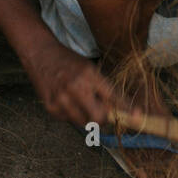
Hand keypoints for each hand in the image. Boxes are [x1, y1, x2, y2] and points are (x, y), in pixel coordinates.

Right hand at [21, 35, 139, 127]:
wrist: (41, 55)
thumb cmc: (68, 61)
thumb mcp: (89, 67)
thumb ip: (101, 87)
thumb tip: (118, 108)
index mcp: (89, 74)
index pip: (112, 96)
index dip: (126, 108)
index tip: (137, 116)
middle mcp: (75, 87)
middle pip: (98, 117)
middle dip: (104, 119)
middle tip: (103, 114)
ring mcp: (61, 98)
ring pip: (83, 123)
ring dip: (86, 117)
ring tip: (80, 103)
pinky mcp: (50, 106)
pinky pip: (68, 121)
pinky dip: (71, 115)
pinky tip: (67, 102)